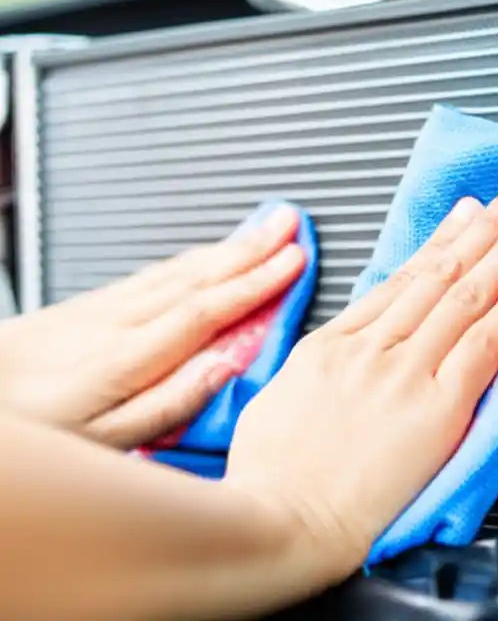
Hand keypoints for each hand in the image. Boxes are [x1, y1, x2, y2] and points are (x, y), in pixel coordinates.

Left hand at [0, 207, 305, 448]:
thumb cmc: (35, 434)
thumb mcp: (103, 442)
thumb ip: (170, 405)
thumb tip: (225, 369)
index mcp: (127, 358)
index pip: (207, 309)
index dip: (256, 283)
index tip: (294, 262)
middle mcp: (114, 324)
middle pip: (196, 277)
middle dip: (250, 249)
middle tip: (289, 224)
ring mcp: (95, 311)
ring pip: (173, 270)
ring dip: (223, 247)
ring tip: (260, 229)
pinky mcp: (77, 310)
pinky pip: (147, 274)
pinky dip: (184, 259)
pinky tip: (200, 255)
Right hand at [224, 175, 497, 576]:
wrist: (279, 524)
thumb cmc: (270, 482)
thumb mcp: (276, 404)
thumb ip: (317, 369)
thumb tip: (337, 354)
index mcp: (330, 346)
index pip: (400, 279)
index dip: (443, 241)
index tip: (468, 213)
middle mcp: (370, 349)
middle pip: (440, 272)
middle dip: (486, 225)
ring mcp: (405, 373)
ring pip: (468, 294)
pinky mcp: (438, 406)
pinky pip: (487, 343)